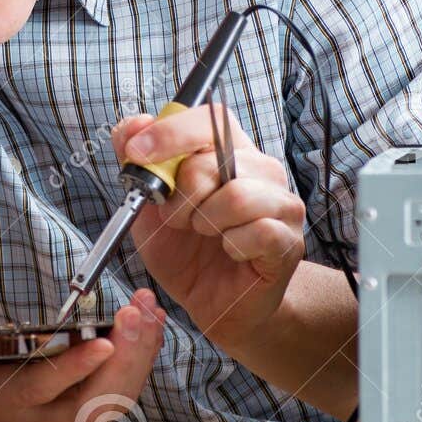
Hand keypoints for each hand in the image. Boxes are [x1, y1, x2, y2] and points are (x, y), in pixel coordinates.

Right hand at [0, 289, 165, 421]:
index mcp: (4, 404)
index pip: (44, 387)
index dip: (75, 365)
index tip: (102, 339)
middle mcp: (41, 421)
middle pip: (95, 398)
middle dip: (126, 357)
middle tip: (139, 313)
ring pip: (115, 401)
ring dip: (140, 358)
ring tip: (149, 313)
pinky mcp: (81, 418)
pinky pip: (119, 397)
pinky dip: (139, 364)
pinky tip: (146, 329)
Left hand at [111, 106, 304, 351]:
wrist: (214, 303)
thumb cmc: (186, 252)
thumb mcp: (147, 207)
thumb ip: (138, 165)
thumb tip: (132, 126)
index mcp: (228, 152)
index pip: (210, 118)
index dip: (172, 132)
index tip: (138, 153)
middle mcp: (261, 170)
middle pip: (213, 161)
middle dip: (180, 196)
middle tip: (178, 219)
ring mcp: (281, 204)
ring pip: (237, 196)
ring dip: (206, 222)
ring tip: (204, 235)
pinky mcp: (289, 240)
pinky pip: (257, 232)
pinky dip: (231, 245)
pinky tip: (229, 253)